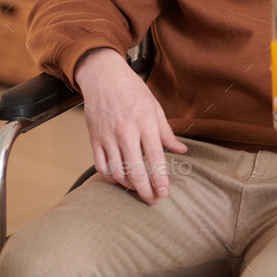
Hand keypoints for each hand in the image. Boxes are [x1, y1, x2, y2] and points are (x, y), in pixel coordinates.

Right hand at [74, 48, 187, 205]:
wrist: (103, 76)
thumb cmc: (132, 90)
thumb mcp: (155, 107)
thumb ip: (167, 132)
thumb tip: (181, 150)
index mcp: (145, 122)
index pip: (154, 157)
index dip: (160, 178)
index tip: (165, 193)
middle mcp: (125, 131)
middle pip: (135, 171)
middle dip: (145, 191)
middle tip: (154, 200)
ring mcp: (107, 136)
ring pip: (117, 172)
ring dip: (129, 186)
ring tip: (140, 189)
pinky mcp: (94, 139)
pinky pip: (101, 167)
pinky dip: (111, 177)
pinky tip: (120, 179)